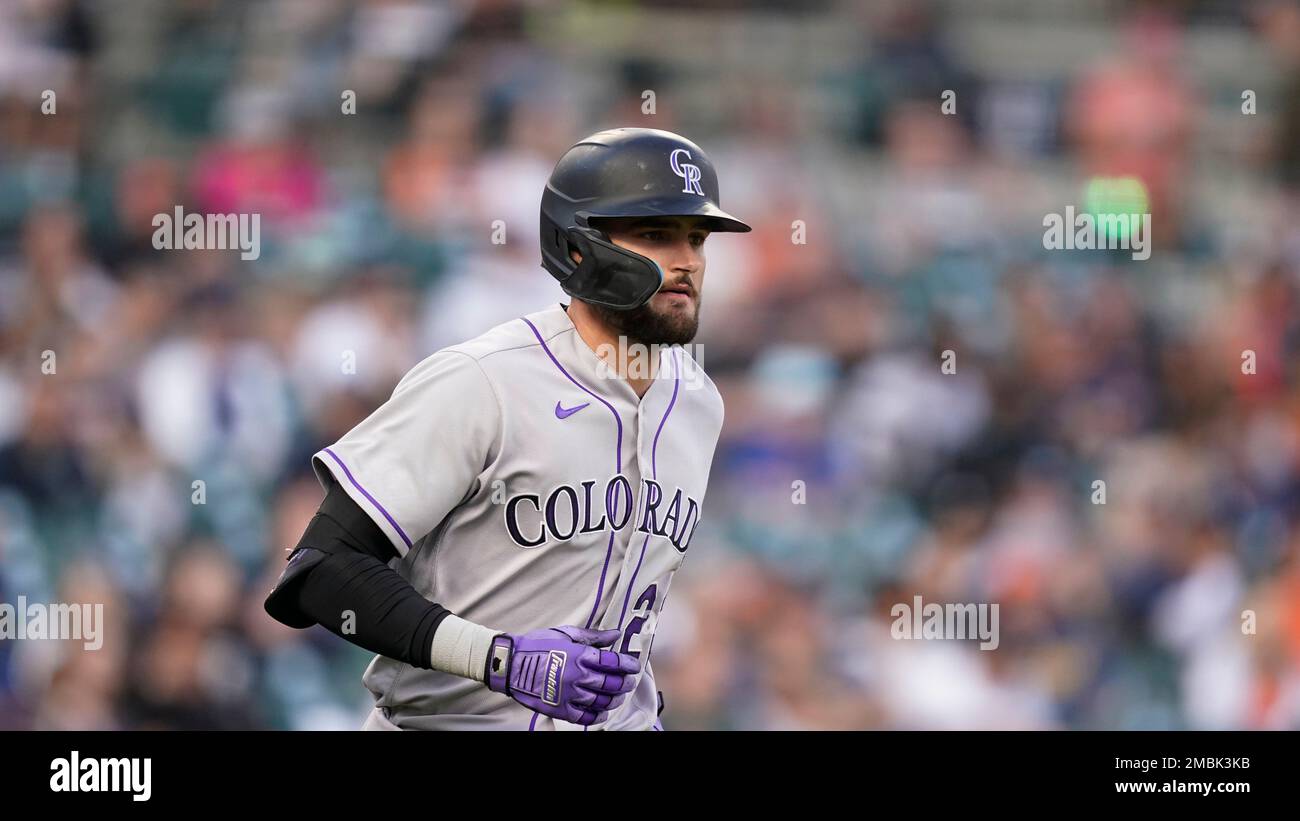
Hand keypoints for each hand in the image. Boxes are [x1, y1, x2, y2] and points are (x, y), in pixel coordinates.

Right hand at [485, 626, 639, 725]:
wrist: (510, 664)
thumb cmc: (537, 645)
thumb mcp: (566, 634)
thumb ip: (594, 636)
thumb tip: (617, 634)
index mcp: (580, 655)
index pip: (613, 662)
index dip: (628, 664)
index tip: (634, 665)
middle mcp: (578, 676)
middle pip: (612, 683)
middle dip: (625, 683)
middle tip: (629, 681)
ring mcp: (569, 695)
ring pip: (602, 701)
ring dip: (615, 699)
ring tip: (618, 695)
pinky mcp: (560, 709)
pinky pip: (585, 717)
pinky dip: (598, 716)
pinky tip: (602, 711)